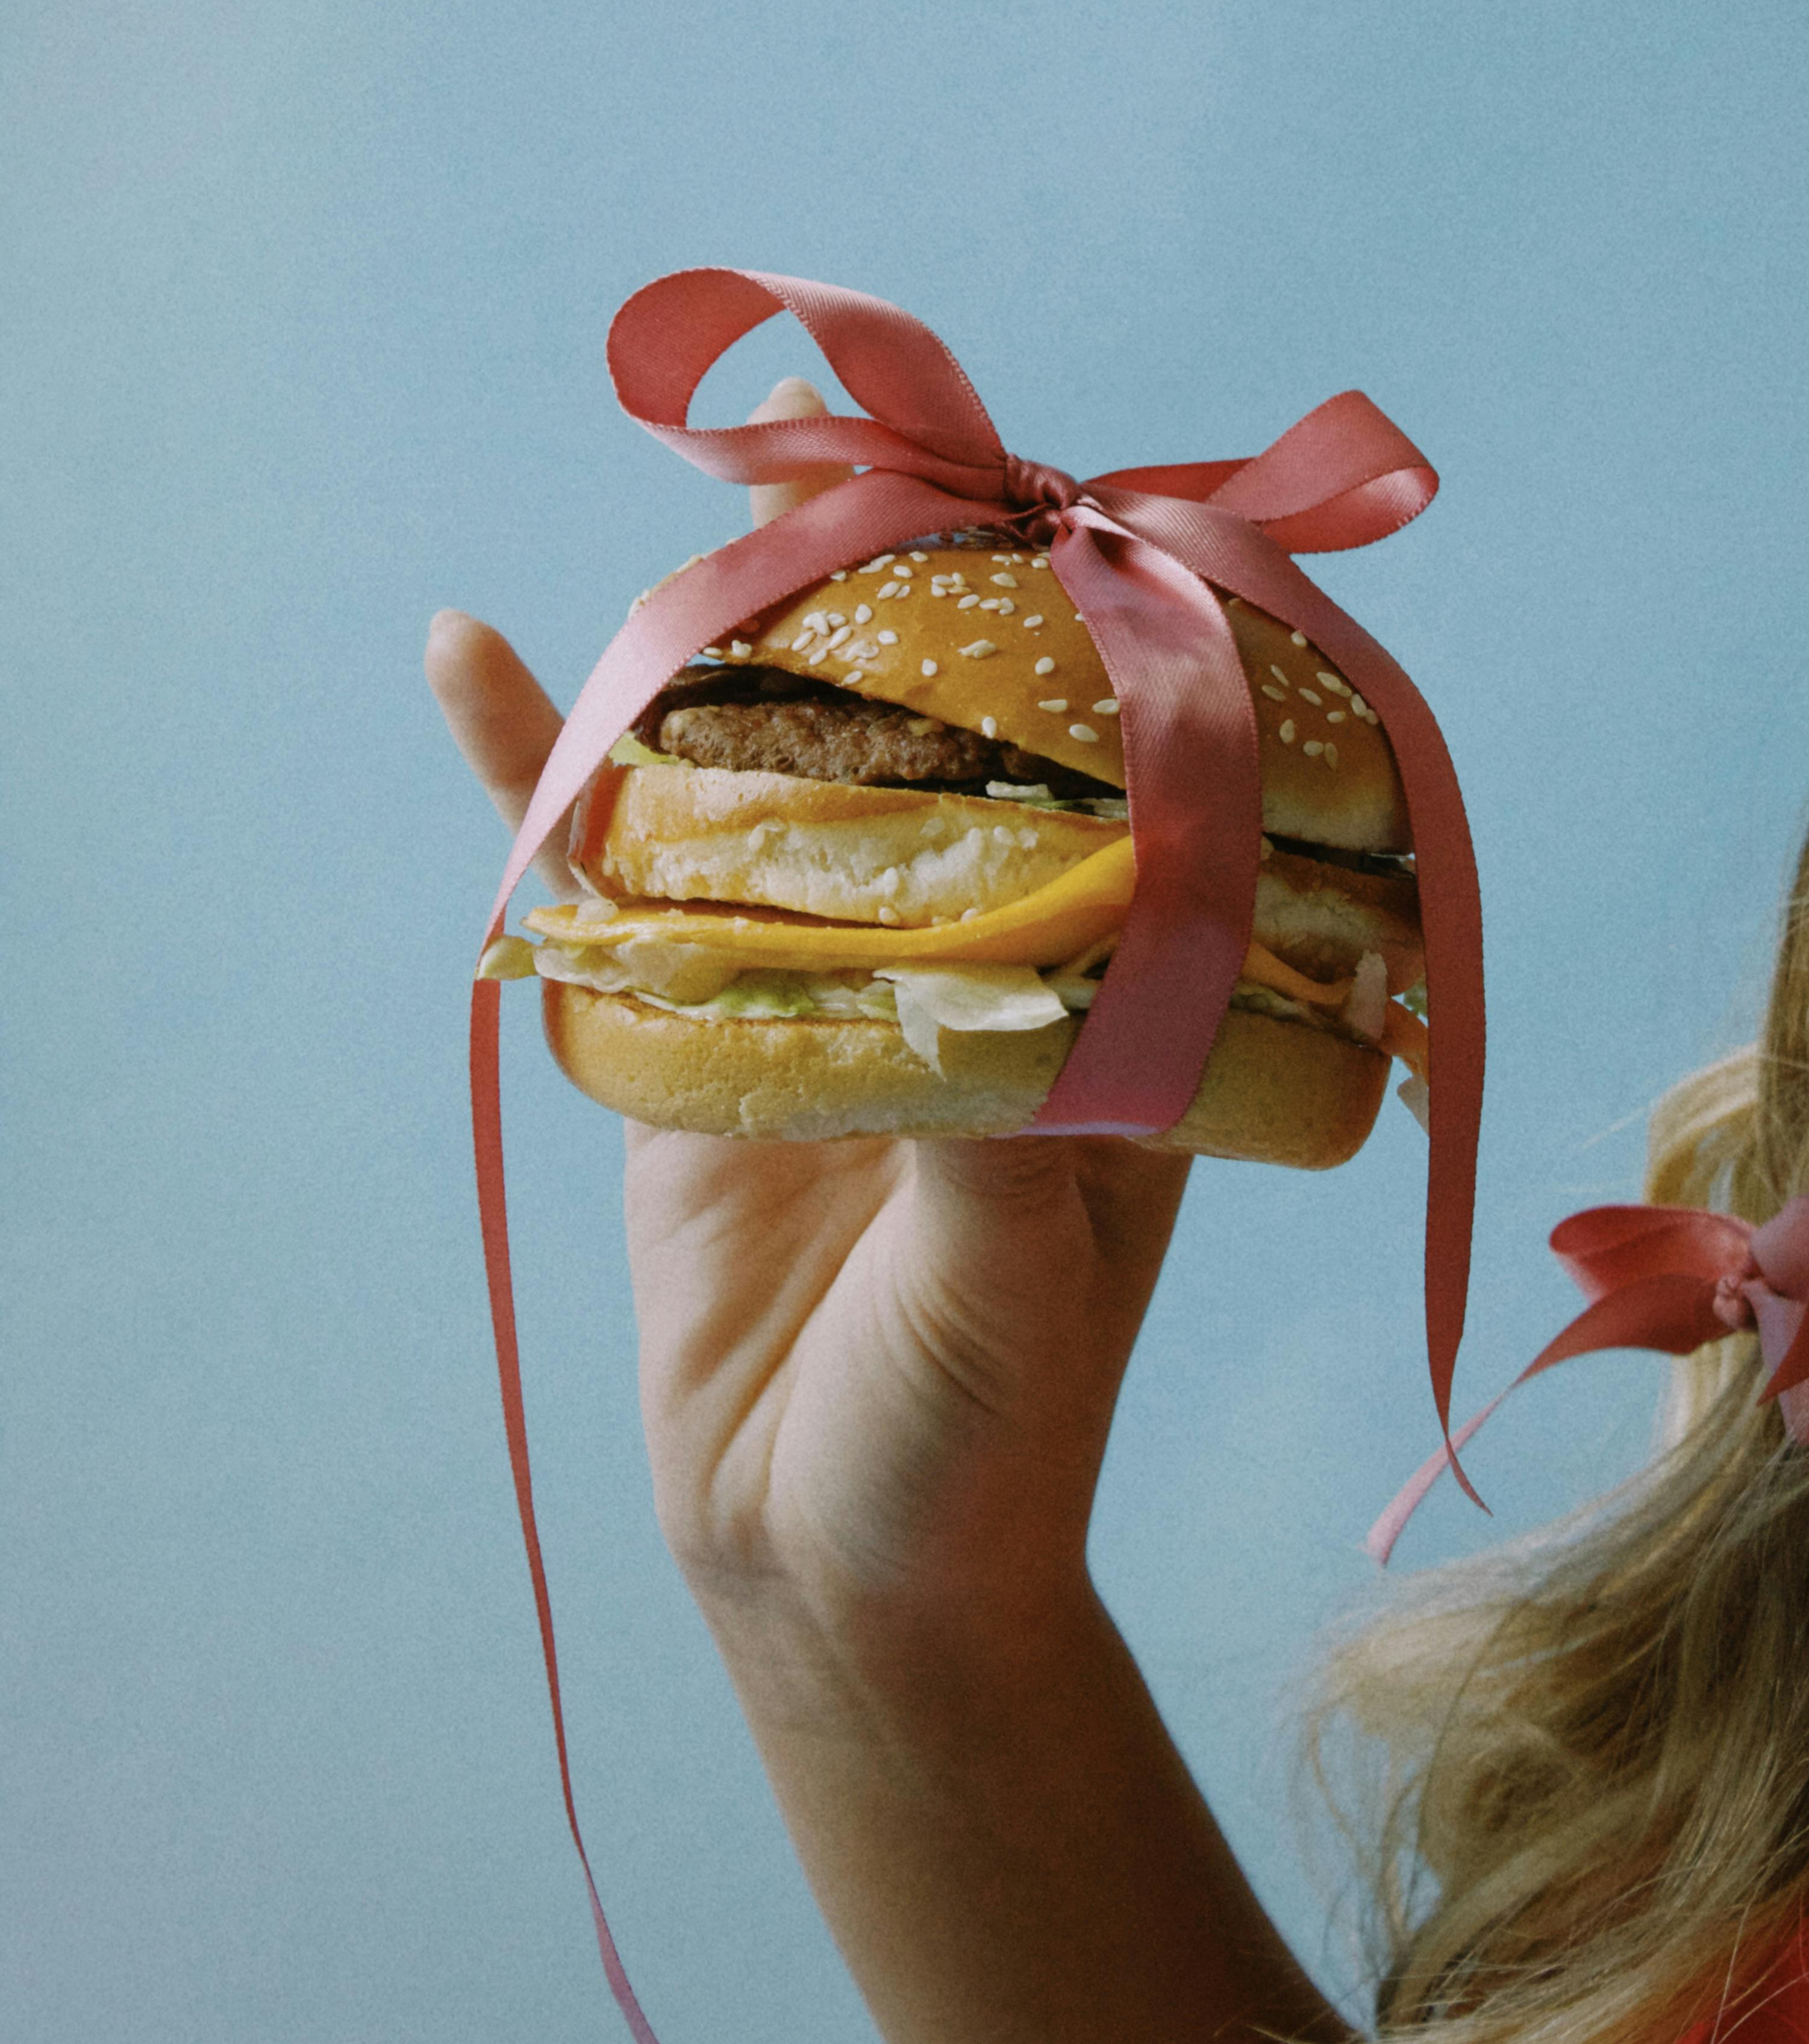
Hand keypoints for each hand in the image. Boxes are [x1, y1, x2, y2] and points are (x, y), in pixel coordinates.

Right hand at [426, 378, 1190, 1658]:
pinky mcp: (694, 1043)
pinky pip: (614, 897)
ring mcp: (824, 992)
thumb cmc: (983, 1439)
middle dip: (888, 615)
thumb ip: (1000, 1129)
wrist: (841, 1578)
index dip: (1067, 653)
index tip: (1032, 523)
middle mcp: (971, 971)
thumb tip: (983, 973)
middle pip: (925, 752)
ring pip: (766, 797)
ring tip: (699, 520)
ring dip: (723, 667)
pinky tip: (474, 661)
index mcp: (1100, 1006)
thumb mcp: (1021, 1277)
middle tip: (838, 465)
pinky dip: (540, 781)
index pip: (1099, 785)